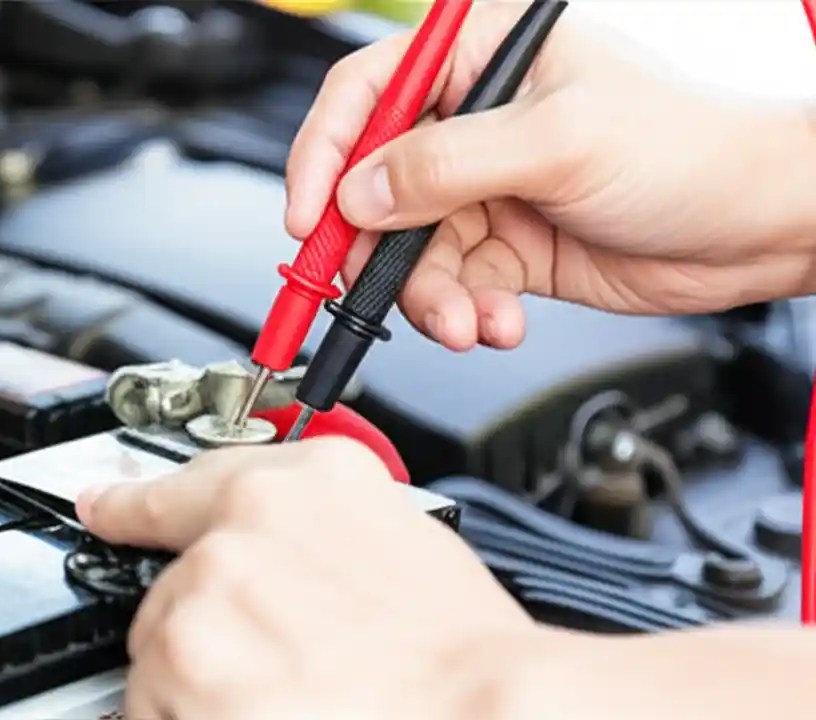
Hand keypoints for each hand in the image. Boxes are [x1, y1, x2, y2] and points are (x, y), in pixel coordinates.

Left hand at [76, 438, 533, 718]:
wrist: (486, 711)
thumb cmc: (458, 649)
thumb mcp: (398, 535)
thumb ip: (310, 523)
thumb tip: (268, 546)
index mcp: (291, 489)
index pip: (182, 485)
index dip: (134, 502)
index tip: (102, 504)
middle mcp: (234, 537)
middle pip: (174, 592)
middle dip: (213, 632)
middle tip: (285, 663)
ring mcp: (200, 608)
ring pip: (161, 657)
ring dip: (200, 686)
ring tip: (283, 699)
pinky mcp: (177, 677)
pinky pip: (152, 708)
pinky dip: (190, 719)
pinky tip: (260, 717)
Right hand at [286, 2, 815, 351]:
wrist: (756, 230)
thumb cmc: (688, 151)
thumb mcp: (558, 143)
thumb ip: (447, 167)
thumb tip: (361, 195)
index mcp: (480, 57)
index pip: (369, 92)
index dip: (327, 153)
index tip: (310, 215)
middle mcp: (473, 120)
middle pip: (375, 183)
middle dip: (374, 248)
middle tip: (367, 287)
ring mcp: (485, 186)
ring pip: (408, 249)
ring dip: (427, 296)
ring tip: (462, 320)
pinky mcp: (502, 245)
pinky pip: (449, 286)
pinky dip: (462, 313)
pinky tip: (495, 321)